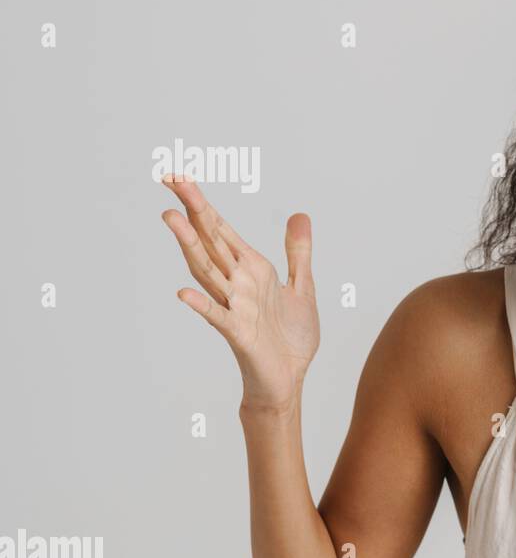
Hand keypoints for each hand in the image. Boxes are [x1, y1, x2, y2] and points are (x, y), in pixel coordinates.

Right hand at [161, 174, 319, 411]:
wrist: (290, 380)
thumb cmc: (289, 339)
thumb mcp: (302, 288)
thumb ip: (298, 253)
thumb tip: (300, 215)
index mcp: (251, 270)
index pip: (221, 230)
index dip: (203, 203)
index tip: (181, 177)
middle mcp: (237, 284)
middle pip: (209, 241)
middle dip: (193, 211)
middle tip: (171, 179)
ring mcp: (235, 307)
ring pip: (208, 272)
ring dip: (190, 246)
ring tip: (171, 218)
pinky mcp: (240, 334)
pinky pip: (218, 318)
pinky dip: (201, 306)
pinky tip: (183, 293)